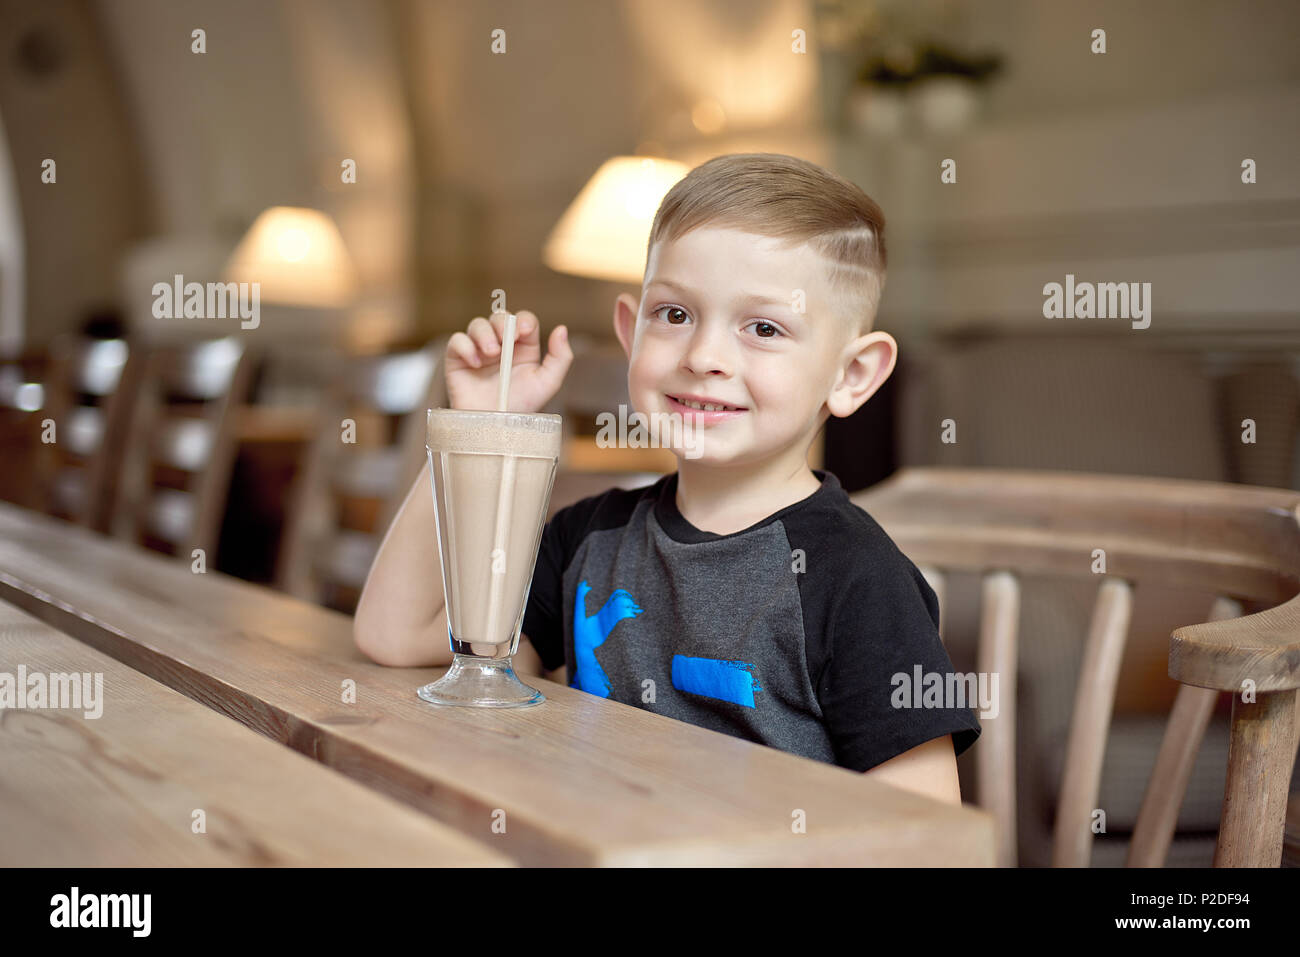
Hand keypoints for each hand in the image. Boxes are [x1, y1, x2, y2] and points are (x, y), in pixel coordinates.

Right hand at [444, 310, 572, 412]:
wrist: (495, 427)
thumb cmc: (522, 406)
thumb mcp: (548, 383)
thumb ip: (560, 357)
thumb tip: (561, 329)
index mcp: (523, 347)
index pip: (523, 321)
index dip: (523, 321)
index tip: (523, 333)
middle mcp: (501, 344)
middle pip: (500, 317)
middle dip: (502, 324)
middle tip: (506, 340)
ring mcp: (478, 350)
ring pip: (477, 325)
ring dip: (484, 334)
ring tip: (491, 353)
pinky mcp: (458, 359)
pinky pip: (457, 340)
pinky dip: (465, 347)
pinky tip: (475, 363)